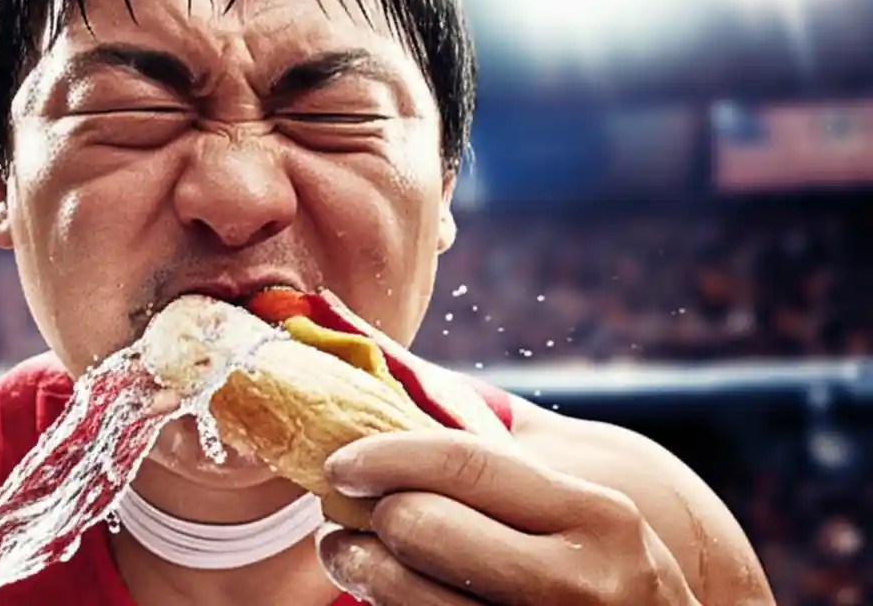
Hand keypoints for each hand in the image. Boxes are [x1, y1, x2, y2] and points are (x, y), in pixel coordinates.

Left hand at [315, 429, 698, 604]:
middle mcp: (575, 582)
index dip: (385, 455)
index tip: (341, 460)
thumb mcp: (600, 509)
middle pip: (421, 527)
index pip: (465, 463)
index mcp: (597, 515)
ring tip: (347, 551)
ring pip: (402, 595)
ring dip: (357, 566)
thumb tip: (418, 381)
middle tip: (349, 508)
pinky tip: (384, 591)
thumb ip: (521, 448)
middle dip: (371, 514)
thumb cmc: (623, 578)